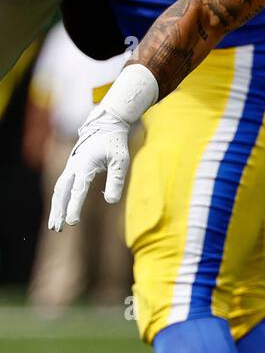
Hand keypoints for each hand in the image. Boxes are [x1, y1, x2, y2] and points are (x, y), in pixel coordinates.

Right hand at [49, 106, 131, 229]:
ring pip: (59, 189)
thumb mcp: (121, 161)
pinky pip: (62, 185)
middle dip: (58, 210)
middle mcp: (74, 165)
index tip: (72, 222)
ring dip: (56, 207)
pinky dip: (59, 198)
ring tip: (56, 225)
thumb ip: (116, 181)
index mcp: (85, 164)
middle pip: (61, 191)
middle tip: (57, 228)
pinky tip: (60, 211)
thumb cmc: (115, 143)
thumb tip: (110, 202)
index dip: (74, 206)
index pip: (78, 189)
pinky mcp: (71, 167)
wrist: (106, 125)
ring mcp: (70, 166)